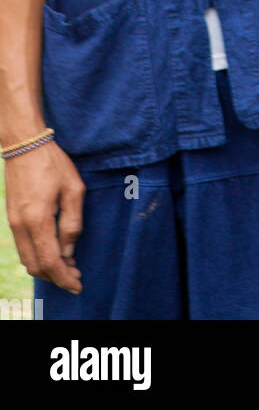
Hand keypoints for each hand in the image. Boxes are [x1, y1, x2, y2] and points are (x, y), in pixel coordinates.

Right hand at [5, 142, 84, 292]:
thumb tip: (69, 251)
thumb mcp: (73, 189)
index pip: (51, 262)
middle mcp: (21, 226)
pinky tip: (53, 249)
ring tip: (67, 264)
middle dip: (56, 276)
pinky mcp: (11, 218)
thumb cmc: (53, 163)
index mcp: (38, 220)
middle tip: (75, 274)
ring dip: (46, 267)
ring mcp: (13, 223)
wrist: (24, 144)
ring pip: (27, 259)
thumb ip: (72, 223)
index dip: (64, 278)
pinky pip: (23, 246)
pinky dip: (37, 255)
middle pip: (36, 266)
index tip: (78, 285)